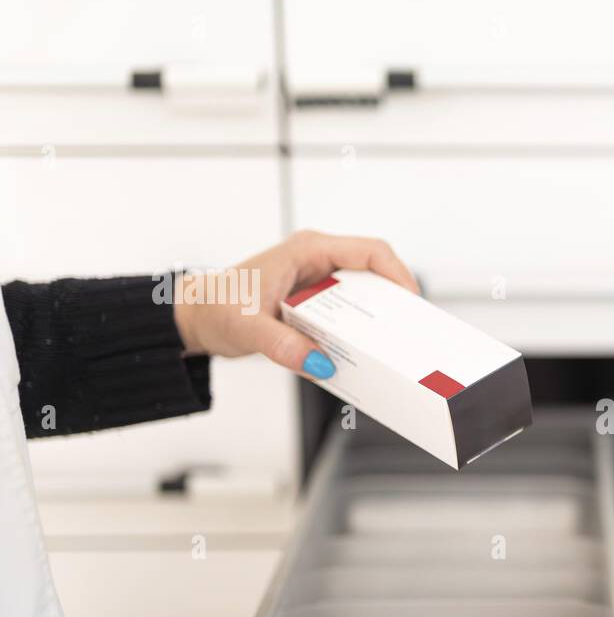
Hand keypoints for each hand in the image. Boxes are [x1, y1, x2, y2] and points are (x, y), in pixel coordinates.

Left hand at [172, 230, 419, 378]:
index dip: (398, 273)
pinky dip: (361, 328)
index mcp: (307, 251)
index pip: (370, 251)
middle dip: (395, 300)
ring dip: (379, 317)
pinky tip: (362, 350)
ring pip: (365, 292)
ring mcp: (319, 278)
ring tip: (389, 343)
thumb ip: (283, 346)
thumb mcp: (248, 329)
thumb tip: (321, 365)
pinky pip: (350, 309)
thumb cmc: (217, 309)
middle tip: (407, 331)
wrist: (197, 316)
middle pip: (375, 272)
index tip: (411, 302)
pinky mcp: (317, 298)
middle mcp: (318, 259)